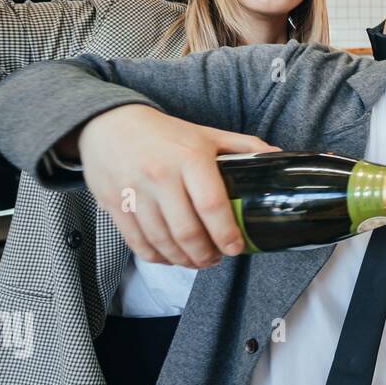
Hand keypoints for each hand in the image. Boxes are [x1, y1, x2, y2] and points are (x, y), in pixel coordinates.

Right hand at [76, 104, 279, 268]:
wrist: (108, 123)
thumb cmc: (164, 133)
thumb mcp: (206, 134)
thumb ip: (242, 146)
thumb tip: (278, 155)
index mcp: (190, 158)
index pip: (212, 205)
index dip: (226, 234)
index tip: (236, 247)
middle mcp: (161, 176)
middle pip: (187, 231)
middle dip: (205, 255)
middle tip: (216, 259)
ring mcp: (135, 192)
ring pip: (162, 242)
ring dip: (183, 260)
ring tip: (196, 261)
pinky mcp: (115, 205)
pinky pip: (138, 243)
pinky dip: (157, 257)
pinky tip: (170, 257)